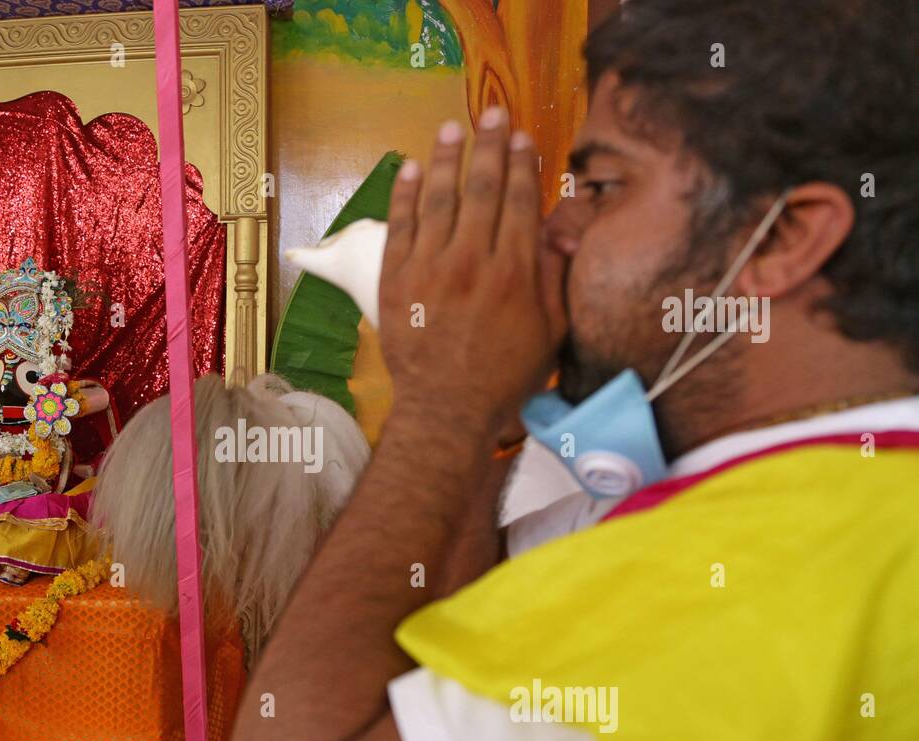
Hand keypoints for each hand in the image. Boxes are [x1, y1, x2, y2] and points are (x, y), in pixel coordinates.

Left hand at [378, 111, 557, 432]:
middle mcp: (472, 261)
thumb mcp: (550, 332)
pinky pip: (398, 226)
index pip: (520, 201)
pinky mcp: (394, 280)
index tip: (522, 137)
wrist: (445, 410)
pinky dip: (403, 194)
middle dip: (488, 147)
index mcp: (515, 272)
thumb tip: (562, 229)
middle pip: (482, 189)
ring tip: (450, 129)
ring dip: (445, 159)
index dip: (522, 164)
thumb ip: (555, 277)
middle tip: (490, 114)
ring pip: (438, 198)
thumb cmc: (506, 376)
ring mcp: (428, 268)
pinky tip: (409, 169)